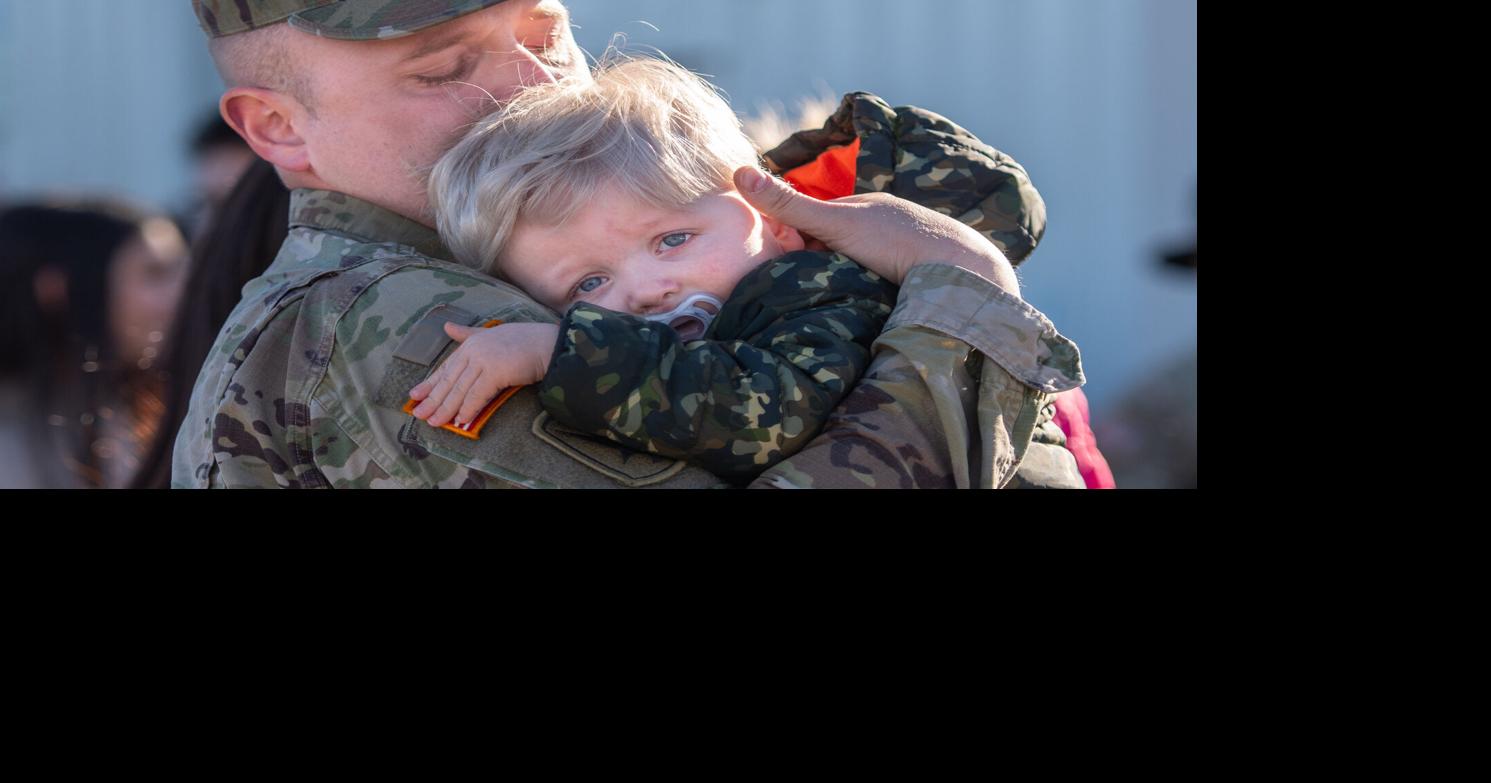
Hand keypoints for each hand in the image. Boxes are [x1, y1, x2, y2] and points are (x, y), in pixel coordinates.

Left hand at [409, 321, 558, 427]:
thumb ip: (468, 333)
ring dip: (446, 409)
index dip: (430, 383)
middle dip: (433, 399)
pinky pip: (477, 395)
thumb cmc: (524, 341)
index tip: (415, 396)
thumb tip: (447, 327)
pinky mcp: (496, 372)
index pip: (446, 367)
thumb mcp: (491, 333)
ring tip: (435, 422)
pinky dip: (468, 409)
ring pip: (460, 390)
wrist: (547, 344)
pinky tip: (461, 421)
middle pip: (449, 380)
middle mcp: (474, 351)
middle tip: (419, 415)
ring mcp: (484, 361)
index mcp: (471, 343)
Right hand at [733, 167, 1019, 295]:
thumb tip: (737, 170)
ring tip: (839, 301)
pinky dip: (880, 286)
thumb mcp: (833, 224)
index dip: (799, 241)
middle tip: (808, 290)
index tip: (783, 268)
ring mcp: (912, 245)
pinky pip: (894, 277)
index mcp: (867, 206)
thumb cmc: (894, 241)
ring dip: (854, 275)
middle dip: (827, 258)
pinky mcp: (928, 272)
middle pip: (846, 240)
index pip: (821, 221)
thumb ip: (788, 205)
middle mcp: (891, 220)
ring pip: (871, 260)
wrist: (959, 269)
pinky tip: (874, 304)